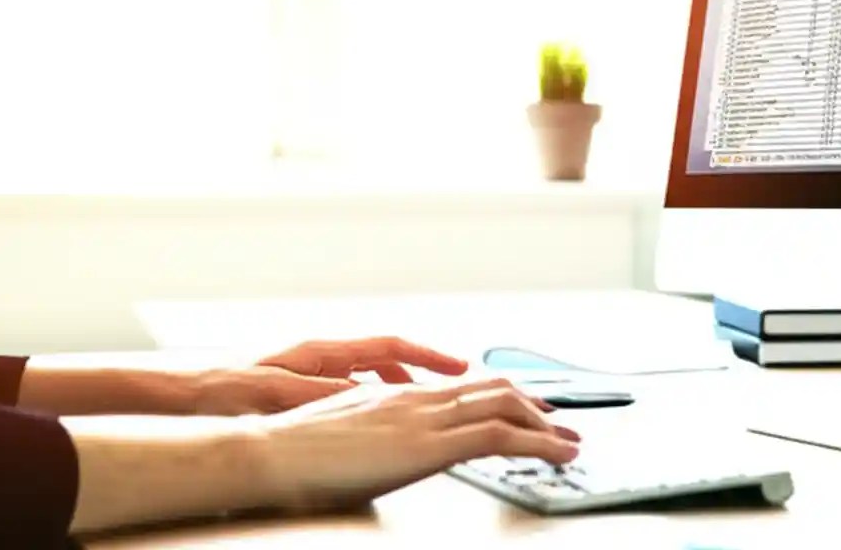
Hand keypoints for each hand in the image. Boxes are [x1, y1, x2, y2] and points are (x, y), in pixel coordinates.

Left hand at [191, 337, 469, 415]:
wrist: (180, 393)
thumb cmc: (222, 389)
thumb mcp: (280, 394)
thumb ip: (325, 395)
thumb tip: (369, 397)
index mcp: (321, 352)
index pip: (390, 347)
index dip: (429, 356)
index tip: (460, 367)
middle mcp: (320, 357)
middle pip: (385, 361)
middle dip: (421, 375)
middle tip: (451, 392)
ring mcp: (310, 373)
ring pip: (367, 379)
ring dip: (395, 391)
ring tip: (417, 411)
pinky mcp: (298, 391)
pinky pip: (348, 394)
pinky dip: (369, 404)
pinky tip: (369, 425)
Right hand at [253, 378, 580, 507]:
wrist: (271, 450)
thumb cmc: (296, 452)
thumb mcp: (346, 437)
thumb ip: (377, 437)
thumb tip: (390, 451)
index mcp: (399, 397)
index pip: (465, 387)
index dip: (503, 395)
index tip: (527, 408)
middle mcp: (419, 398)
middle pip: (493, 388)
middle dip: (533, 406)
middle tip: (560, 423)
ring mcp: (426, 417)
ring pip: (505, 405)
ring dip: (546, 424)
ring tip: (570, 442)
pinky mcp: (428, 444)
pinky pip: (498, 435)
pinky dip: (539, 441)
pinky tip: (558, 453)